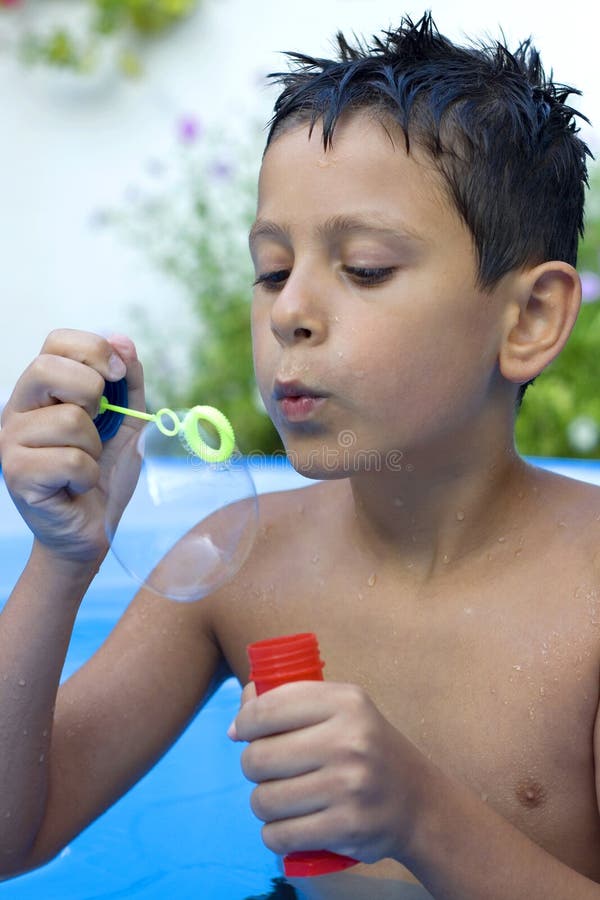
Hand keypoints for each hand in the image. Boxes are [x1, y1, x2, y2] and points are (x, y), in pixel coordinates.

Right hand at [0, 329, 144, 563]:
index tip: (117, 375)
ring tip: (86, 464)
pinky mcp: (16, 474)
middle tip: (98, 422)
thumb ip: (128, 382)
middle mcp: (18, 409)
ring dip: (94, 447)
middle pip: (47, 368)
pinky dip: (87, 474)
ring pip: (69, 420)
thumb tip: (123, 341)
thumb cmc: (104, 473)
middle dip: (91, 392)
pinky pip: (69, 459)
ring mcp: (10, 441)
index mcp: (42, 390)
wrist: (93, 527)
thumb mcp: (128, 421)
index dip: (93, 349)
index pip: (56, 342)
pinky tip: (77, 485)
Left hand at [229, 680, 423, 864]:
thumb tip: (234, 726)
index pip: (267, 709)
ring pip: (263, 800)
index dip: (244, 722)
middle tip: (267, 769)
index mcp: (345, 702)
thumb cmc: (365, 748)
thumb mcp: (340, 708)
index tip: (243, 731)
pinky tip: (288, 824)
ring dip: (262, 802)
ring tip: (279, 797)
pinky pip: (280, 836)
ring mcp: (348, 787)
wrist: (417, 801)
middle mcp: (348, 741)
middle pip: (258, 758)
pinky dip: (274, 834)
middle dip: (252, 766)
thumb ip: (290, 701)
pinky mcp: (346, 828)